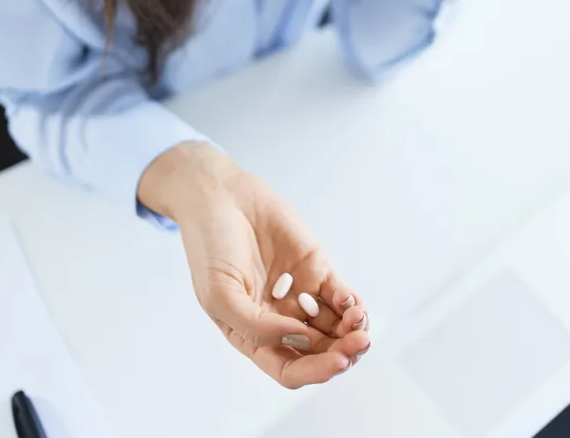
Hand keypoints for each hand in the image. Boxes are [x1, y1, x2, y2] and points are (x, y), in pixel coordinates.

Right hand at [138, 143, 370, 388]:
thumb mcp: (218, 294)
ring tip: (359, 323)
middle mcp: (279, 320)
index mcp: (252, 334)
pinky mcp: (316, 269)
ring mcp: (299, 295)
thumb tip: (298, 340)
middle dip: (342, 353)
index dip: (315, 372)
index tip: (337, 362)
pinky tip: (351, 302)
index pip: (289, 368)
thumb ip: (255, 326)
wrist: (221, 197)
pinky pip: (341, 296)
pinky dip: (352, 303)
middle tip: (358, 343)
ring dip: (352, 331)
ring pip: (335, 327)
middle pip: (318, 352)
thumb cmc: (210, 246)